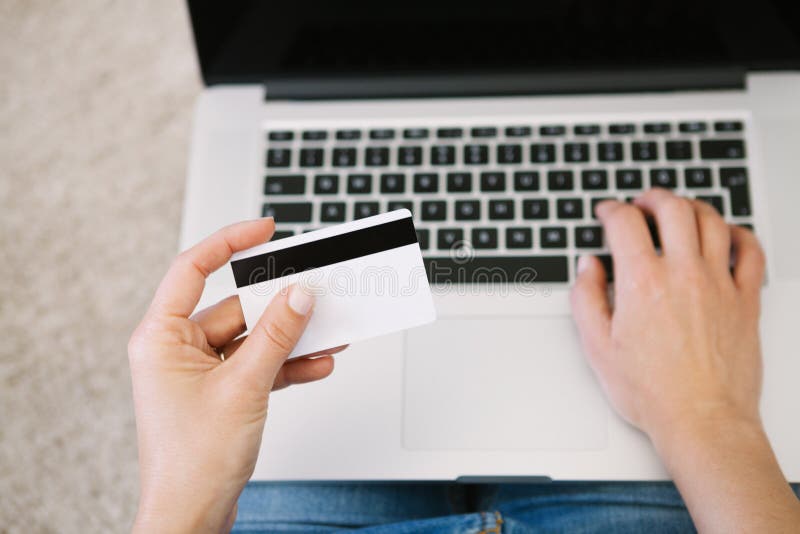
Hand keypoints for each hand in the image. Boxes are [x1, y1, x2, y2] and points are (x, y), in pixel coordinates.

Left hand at [128, 219, 344, 532]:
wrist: (192, 517)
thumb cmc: (193, 462)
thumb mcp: (244, 386)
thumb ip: (276, 336)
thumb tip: (299, 296)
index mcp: (161, 336)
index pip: (193, 268)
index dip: (230, 242)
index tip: (266, 230)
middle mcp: (177, 348)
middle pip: (236, 307)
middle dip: (280, 306)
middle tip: (316, 290)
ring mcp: (200, 371)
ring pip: (253, 338)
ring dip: (291, 338)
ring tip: (330, 333)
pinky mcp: (221, 391)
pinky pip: (258, 364)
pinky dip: (287, 364)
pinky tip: (318, 365)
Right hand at [570, 189, 799, 531]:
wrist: (701, 420)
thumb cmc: (652, 392)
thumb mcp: (597, 346)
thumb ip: (586, 297)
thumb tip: (588, 266)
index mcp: (642, 283)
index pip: (625, 222)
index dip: (611, 210)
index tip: (607, 213)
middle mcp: (683, 275)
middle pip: (672, 208)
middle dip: (651, 198)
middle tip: (641, 204)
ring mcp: (719, 284)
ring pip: (711, 220)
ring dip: (691, 206)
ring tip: (678, 211)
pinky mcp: (746, 299)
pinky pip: (751, 250)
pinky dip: (738, 232)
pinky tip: (726, 234)